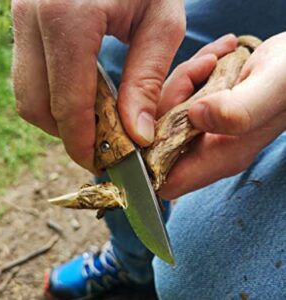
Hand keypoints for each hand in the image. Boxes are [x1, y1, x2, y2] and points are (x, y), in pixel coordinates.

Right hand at [11, 0, 184, 172]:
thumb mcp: (162, 23)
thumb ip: (146, 82)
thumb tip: (136, 134)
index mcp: (69, 15)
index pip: (67, 103)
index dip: (81, 141)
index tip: (98, 162)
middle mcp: (33, 15)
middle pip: (37, 105)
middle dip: (67, 134)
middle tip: (99, 144)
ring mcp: (20, 15)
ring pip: (27, 93)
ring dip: (58, 117)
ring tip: (93, 122)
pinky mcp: (23, 19)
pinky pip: (29, 75)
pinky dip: (52, 97)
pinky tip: (81, 97)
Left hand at [158, 33, 285, 198]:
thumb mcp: (272, 88)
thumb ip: (237, 111)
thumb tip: (195, 117)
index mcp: (222, 157)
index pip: (166, 181)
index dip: (149, 157)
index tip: (161, 112)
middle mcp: (209, 152)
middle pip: (158, 142)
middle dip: (168, 103)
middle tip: (198, 71)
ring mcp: (205, 135)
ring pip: (165, 117)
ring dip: (181, 84)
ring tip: (212, 62)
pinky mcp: (204, 118)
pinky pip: (178, 101)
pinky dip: (188, 79)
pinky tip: (211, 62)